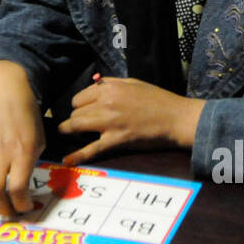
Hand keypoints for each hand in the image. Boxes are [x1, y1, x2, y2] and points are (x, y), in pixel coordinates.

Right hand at [0, 61, 44, 218]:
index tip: (27, 207)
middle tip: (11, 213)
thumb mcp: (38, 139)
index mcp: (22, 151)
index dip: (22, 204)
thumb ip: (31, 162)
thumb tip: (24, 186)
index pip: (18, 188)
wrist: (2, 91)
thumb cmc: (26, 114)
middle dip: (3, 210)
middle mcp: (1, 154)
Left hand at [59, 77, 201, 166]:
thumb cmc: (158, 99)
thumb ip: (111, 83)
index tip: (83, 111)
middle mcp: (106, 104)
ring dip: (70, 130)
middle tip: (81, 124)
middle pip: (76, 112)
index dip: (80, 105)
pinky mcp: (116, 140)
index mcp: (109, 89)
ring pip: (76, 125)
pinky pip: (92, 148)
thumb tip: (94, 85)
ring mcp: (110, 123)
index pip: (80, 98)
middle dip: (77, 118)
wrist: (176, 118)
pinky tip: (67, 160)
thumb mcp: (133, 83)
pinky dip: (78, 155)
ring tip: (66, 132)